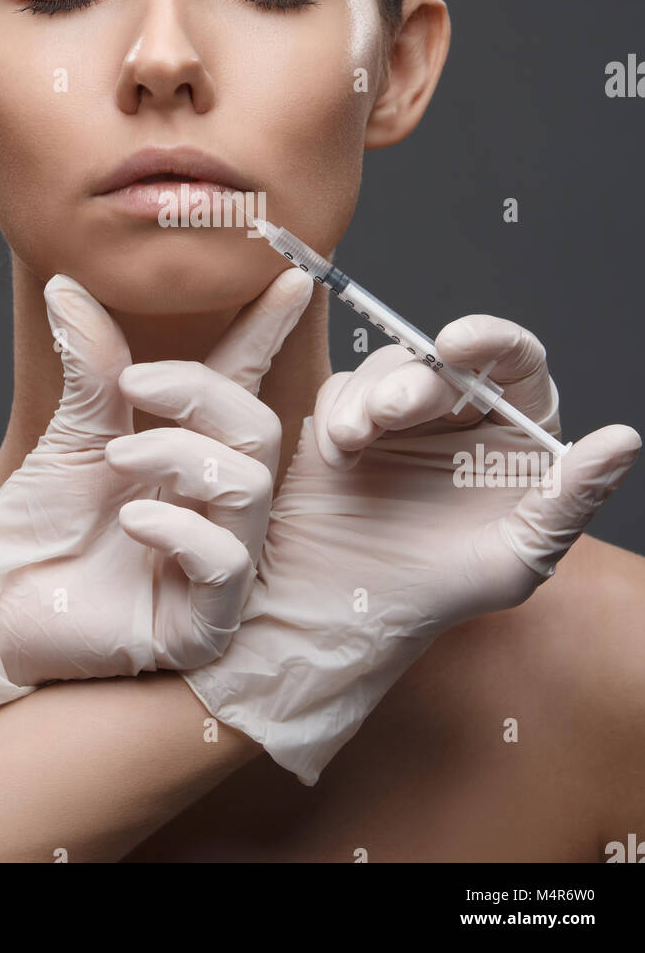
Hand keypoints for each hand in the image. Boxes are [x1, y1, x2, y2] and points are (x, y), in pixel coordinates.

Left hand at [0, 268, 313, 715]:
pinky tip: (130, 520)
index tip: (293, 278)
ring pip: (249, 484)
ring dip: (180, 454)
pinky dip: (178, 528)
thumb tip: (66, 285)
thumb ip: (91, 364)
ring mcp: (220, 560)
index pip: (245, 383)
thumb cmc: (42, 521)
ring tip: (117, 455)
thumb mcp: (74, 431)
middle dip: (200, 393)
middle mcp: (219, 503)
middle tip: (135, 382)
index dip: (270, 331)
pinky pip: (225, 561)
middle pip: (258, 427)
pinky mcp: (206, 619)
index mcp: (194, 452)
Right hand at [181, 313, 640, 784]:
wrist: (353, 614)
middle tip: (391, 412)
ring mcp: (402, 417)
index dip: (492, 340)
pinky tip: (341, 457)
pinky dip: (338, 413)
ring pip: (389, 367)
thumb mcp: (519, 555)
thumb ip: (572, 496)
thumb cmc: (444, 591)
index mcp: (514, 437)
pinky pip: (343, 389)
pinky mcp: (349, 420)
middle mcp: (461, 416)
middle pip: (444, 364)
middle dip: (413, 379)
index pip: (517, 365)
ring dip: (368, 396)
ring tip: (355, 439)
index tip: (456, 344)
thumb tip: (624, 439)